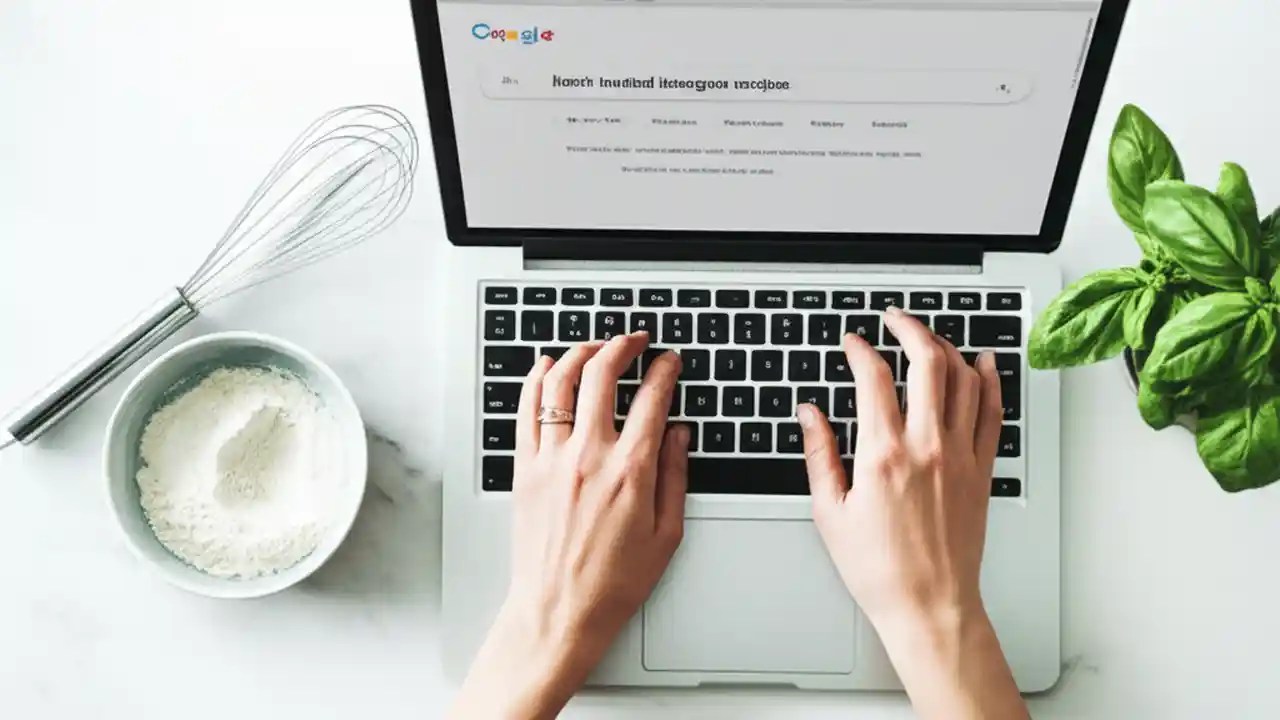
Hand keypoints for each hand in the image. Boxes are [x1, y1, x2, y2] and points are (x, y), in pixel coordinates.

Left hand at [450, 332, 688, 719]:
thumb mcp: (667, 535)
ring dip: (579, 353)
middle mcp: (588, 458)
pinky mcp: (524, 470)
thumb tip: (678, 433)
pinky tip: (546, 367)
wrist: (558, 612)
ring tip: (594, 346)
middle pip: (602, 376)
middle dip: (622, 345)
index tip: (669, 361)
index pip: (652, 399)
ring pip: (559, 383)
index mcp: (630, 473)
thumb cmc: (612, 584)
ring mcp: (551, 461)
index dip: (665, 370)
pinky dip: (536, 380)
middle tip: (634, 339)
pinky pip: (526, 411)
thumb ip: (675, 475)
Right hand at [800, 307, 1025, 719]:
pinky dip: (989, 380)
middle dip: (909, 328)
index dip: (861, 349)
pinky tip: (982, 362)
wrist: (929, 605)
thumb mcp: (829, 511)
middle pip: (927, 362)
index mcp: (883, 455)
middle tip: (894, 318)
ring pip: (963, 379)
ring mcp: (960, 456)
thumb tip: (810, 414)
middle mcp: (927, 447)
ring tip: (928, 336)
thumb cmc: (879, 569)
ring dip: (946, 346)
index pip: (874, 378)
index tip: (853, 342)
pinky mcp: (982, 471)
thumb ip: (819, 454)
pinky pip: (993, 411)